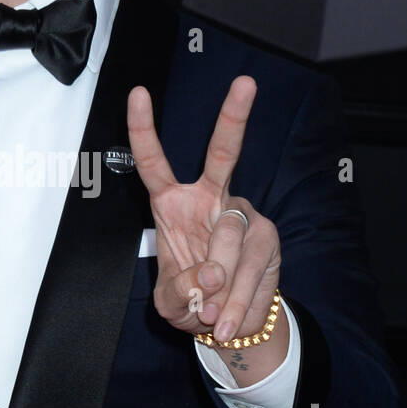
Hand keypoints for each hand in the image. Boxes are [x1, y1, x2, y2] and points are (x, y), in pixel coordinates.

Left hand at [127, 75, 281, 343]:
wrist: (231, 324)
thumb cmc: (191, 300)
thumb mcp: (170, 302)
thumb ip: (181, 289)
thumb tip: (211, 279)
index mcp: (171, 205)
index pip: (153, 162)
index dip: (144, 129)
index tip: (138, 92)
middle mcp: (210, 199)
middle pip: (223, 154)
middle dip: (233, 117)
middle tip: (245, 83)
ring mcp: (243, 215)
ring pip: (232, 237)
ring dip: (223, 289)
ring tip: (214, 320)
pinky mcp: (268, 237)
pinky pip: (254, 265)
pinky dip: (241, 300)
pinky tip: (232, 319)